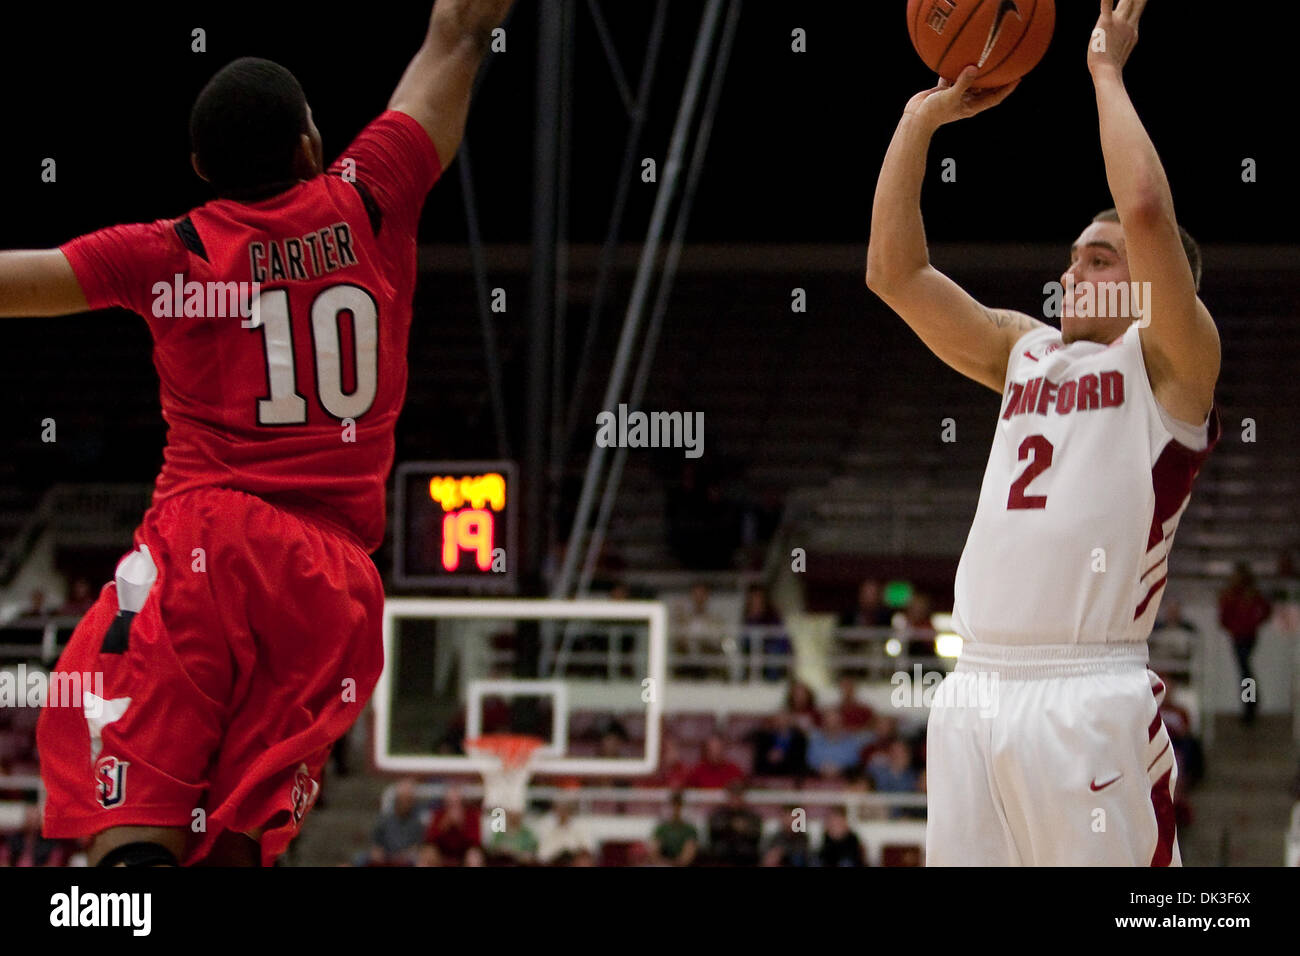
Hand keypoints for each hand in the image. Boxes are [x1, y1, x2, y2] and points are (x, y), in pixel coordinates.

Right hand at [903, 67, 1019, 129]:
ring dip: (976, 73)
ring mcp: (955, 96)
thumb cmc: (934, 112)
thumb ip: (963, 82)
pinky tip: (957, 57)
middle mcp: (965, 101)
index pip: (994, 98)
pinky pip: (952, 77)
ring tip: (984, 59)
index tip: (1018, 78)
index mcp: (971, 106)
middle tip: (1006, 66)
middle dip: (995, 79)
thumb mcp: (950, 97)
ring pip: (969, 82)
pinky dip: (955, 69)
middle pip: (985, 89)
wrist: (915, 118)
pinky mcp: (943, 91)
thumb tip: (975, 67)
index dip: (1007, 89)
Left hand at [1088, 0, 1145, 75]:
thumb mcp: (1122, 49)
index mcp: (1132, 28)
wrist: (1107, 73)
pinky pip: (1106, 7)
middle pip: (1139, 0)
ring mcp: (1118, 23)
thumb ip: (1125, 38)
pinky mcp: (1105, 24)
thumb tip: (1130, 36)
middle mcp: (1129, 23)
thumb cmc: (1110, 65)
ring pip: (1128, 0)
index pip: (1138, 6)